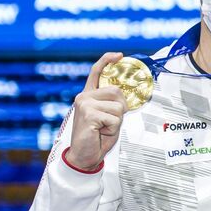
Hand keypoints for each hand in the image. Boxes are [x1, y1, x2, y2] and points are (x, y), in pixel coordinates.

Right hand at [68, 53, 127, 170]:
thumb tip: (126, 98)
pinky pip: (114, 118)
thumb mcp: (108, 117)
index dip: (107, 61)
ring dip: (117, 121)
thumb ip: (113, 104)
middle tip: (110, 122)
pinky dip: (112, 128)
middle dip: (121, 109)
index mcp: (89, 95)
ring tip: (103, 128)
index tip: (119, 55)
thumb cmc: (97, 137)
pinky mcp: (88, 113)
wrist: (85, 155)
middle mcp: (84, 97)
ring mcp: (84, 104)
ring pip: (118, 107)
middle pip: (118, 92)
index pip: (96, 72)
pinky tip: (100, 132)